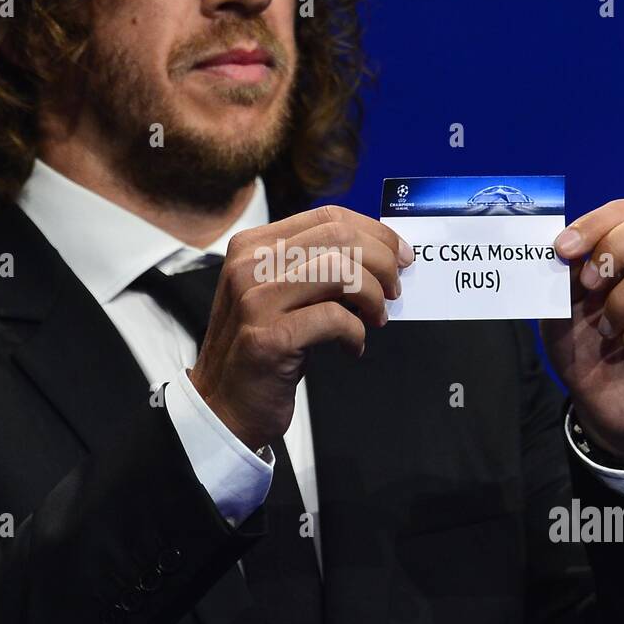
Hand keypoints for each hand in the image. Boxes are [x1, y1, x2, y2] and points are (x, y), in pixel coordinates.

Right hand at [189, 205, 412, 449]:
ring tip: (376, 319)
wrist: (223, 406)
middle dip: (382, 262)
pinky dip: (356, 333)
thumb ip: (314, 267)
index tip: (399, 256)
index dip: (375, 233)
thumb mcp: (280, 294)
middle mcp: (248, 265)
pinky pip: (334, 318)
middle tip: (395, 290)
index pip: (328, 217)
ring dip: (372, 296)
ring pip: (339, 271)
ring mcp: (255, 301)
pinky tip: (353, 347)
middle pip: (338, 237)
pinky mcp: (269, 338)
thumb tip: (379, 254)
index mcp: (252, 246)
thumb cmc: (262, 347)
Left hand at [540, 200, 623, 460]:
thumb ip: (565, 269)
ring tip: (608, 331)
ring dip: (620, 302)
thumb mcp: (564, 302)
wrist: (602, 404)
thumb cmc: (588, 346)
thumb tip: (562, 243)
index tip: (562, 251)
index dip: (594, 223)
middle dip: (614, 249)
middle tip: (588, 287)